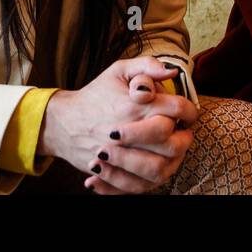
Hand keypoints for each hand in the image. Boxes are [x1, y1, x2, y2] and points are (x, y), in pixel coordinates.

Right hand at [38, 57, 197, 192]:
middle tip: (184, 133)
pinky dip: (149, 182)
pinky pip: (136, 186)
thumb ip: (147, 65)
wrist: (62, 122)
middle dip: (184, 139)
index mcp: (134, 106)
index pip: (176, 109)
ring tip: (174, 152)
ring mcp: (118, 156)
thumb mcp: (119, 71)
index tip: (189, 112)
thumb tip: (171, 71)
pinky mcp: (109, 173)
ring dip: (172, 162)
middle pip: (171, 143)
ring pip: (158, 169)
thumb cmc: (96, 94)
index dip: (189, 110)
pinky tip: (154, 169)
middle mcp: (128, 132)